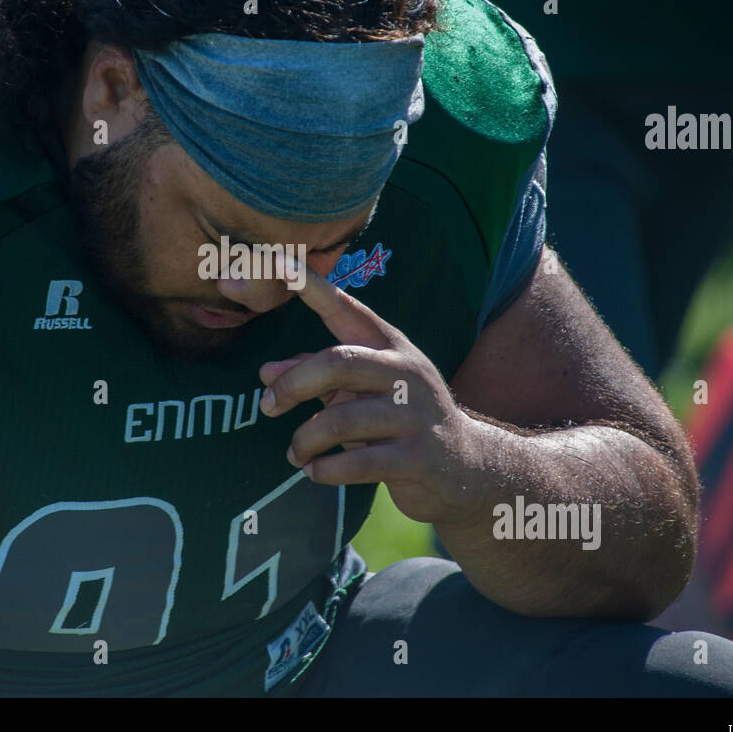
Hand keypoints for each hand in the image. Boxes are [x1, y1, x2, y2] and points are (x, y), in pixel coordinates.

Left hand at [257, 257, 481, 525]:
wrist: (467, 467)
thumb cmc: (400, 420)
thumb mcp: (362, 391)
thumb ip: (316, 377)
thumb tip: (265, 372)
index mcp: (391, 347)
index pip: (345, 308)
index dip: (311, 286)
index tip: (276, 260)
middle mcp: (406, 372)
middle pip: (337, 364)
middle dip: (293, 385)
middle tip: (267, 405)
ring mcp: (415, 415)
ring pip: (340, 421)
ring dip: (305, 440)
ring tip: (296, 453)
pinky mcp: (418, 458)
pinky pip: (356, 464)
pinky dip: (325, 469)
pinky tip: (316, 471)